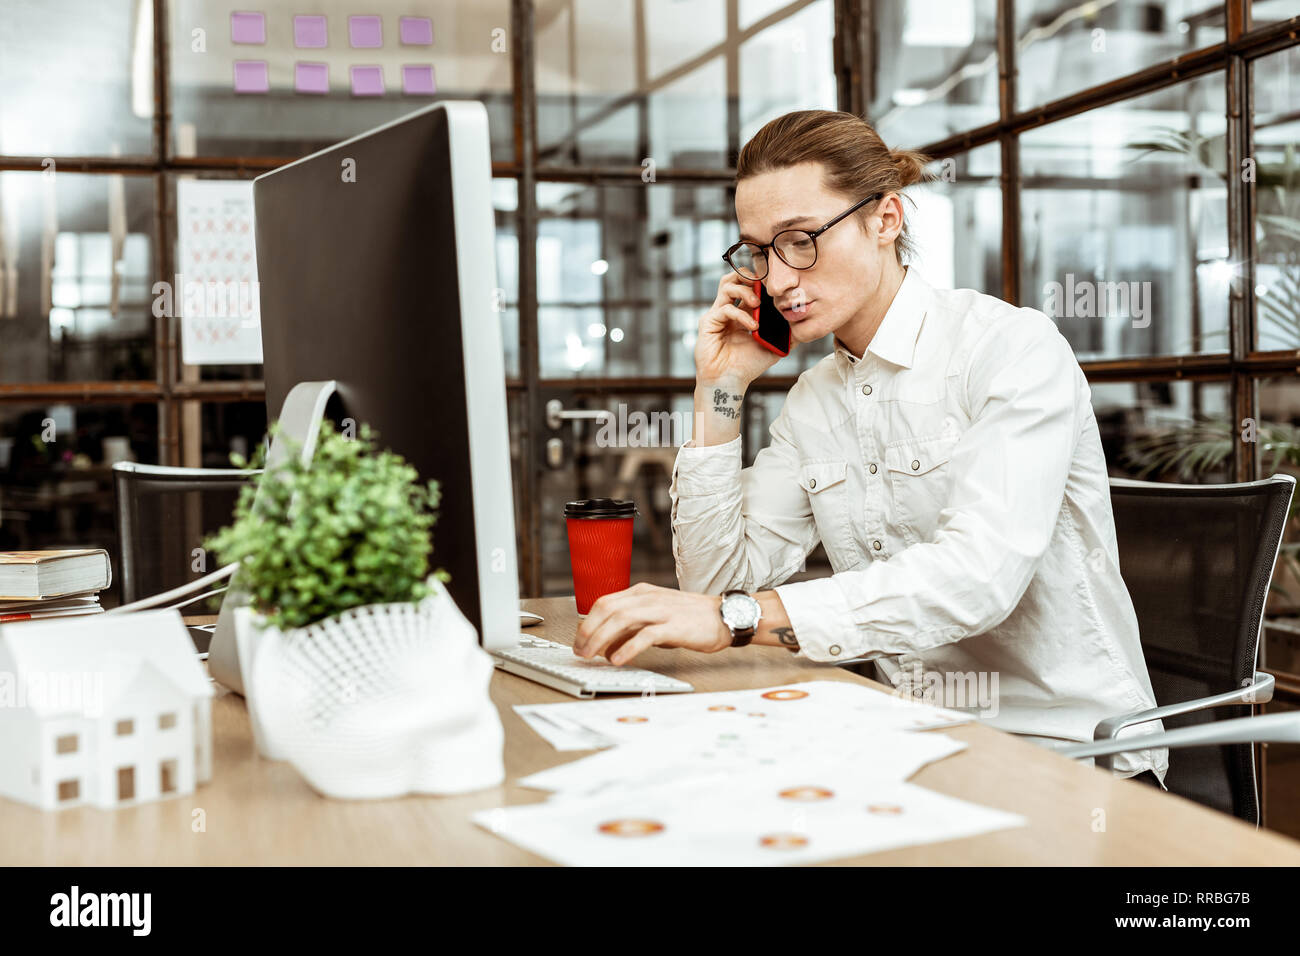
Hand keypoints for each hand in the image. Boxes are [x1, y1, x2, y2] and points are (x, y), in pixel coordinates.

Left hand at [574, 582, 732, 664]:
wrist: (725, 615)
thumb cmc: (691, 618)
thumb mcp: (656, 617)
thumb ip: (633, 628)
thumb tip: (608, 646)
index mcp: (642, 593)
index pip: (604, 602)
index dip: (587, 621)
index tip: (579, 640)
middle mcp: (648, 598)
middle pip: (608, 609)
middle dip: (588, 631)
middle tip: (580, 650)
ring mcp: (661, 610)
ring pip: (621, 619)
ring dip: (601, 639)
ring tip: (592, 656)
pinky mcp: (674, 626)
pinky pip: (645, 635)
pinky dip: (628, 648)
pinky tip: (618, 659)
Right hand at [694, 273, 784, 388]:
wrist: (729, 382)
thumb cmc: (747, 366)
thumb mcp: (773, 348)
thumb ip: (787, 335)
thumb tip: (804, 325)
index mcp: (742, 313)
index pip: (748, 286)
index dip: (760, 281)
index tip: (775, 286)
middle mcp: (728, 310)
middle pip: (733, 278)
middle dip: (749, 276)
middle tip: (763, 285)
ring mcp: (717, 314)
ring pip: (727, 286)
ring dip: (745, 290)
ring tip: (758, 303)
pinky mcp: (708, 322)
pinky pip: (726, 309)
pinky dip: (742, 315)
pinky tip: (752, 326)